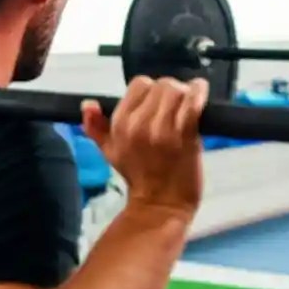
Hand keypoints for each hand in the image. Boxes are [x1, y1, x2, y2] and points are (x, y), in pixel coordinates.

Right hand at [80, 76, 207, 218]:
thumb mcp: (110, 152)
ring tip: (189, 105)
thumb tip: (87, 104)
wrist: (160, 205)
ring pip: (178, 91)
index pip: (140, 84)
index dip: (152, 91)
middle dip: (173, 91)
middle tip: (177, 105)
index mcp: (120, 124)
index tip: (160, 103)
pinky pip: (192, 103)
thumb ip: (96, 127)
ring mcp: (162, 129)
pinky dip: (199, 94)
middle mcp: (138, 123)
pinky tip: (201, 94)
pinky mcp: (184, 135)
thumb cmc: (138, 176)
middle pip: (162, 85)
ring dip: (188, 94)